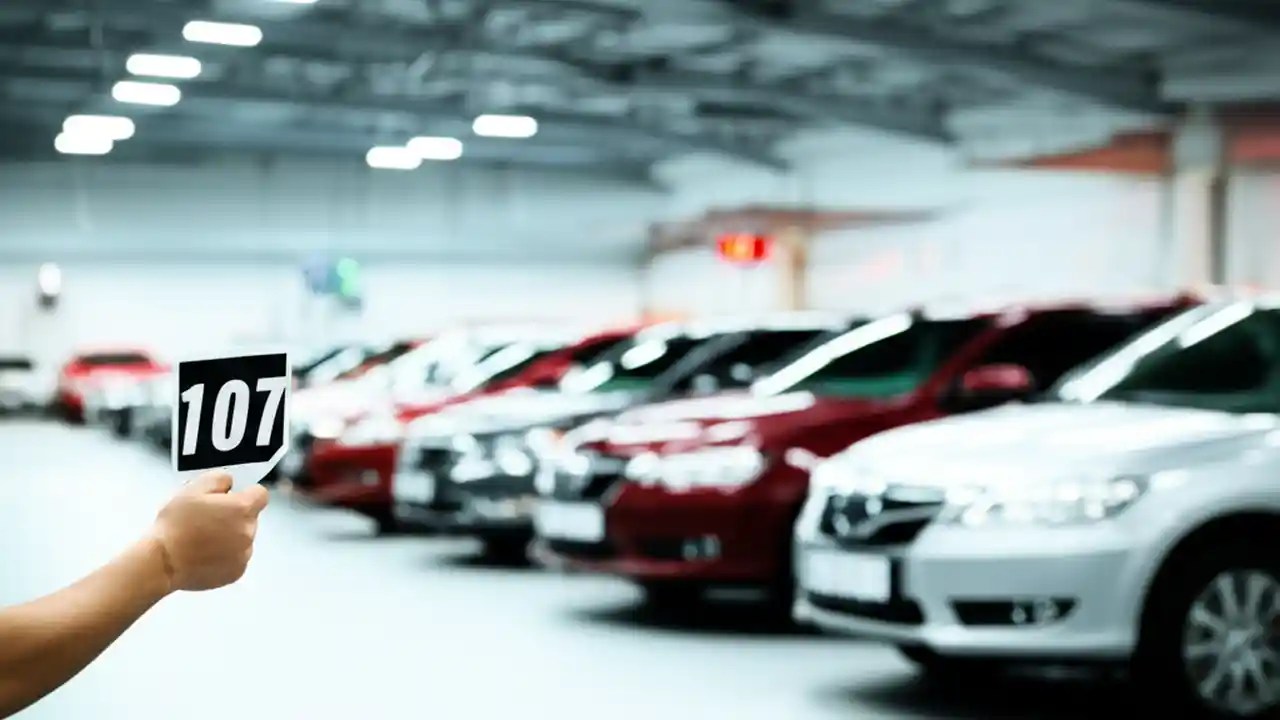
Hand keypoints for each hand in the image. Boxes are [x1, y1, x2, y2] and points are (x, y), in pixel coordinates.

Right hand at [148, 473, 268, 592]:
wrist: (163, 562)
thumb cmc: (175, 526)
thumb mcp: (193, 488)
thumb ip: (219, 479)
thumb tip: (230, 482)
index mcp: (242, 509)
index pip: (260, 494)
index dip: (245, 493)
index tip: (232, 497)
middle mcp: (248, 532)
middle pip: (249, 518)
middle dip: (233, 516)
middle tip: (207, 519)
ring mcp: (244, 554)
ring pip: (243, 539)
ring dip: (230, 537)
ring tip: (202, 539)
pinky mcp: (236, 572)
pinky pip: (236, 558)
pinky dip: (225, 556)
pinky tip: (204, 554)